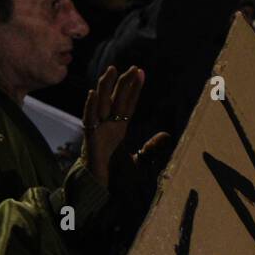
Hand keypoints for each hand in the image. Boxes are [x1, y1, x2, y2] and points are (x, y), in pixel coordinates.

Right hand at [81, 66, 144, 189]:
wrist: (99, 188)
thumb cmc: (116, 173)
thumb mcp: (139, 159)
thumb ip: (152, 148)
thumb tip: (166, 135)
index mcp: (119, 128)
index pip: (128, 103)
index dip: (134, 89)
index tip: (141, 72)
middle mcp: (108, 126)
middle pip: (116, 99)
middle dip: (123, 83)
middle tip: (133, 67)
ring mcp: (98, 130)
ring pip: (101, 104)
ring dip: (105, 87)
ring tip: (111, 70)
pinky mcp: (89, 139)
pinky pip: (88, 120)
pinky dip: (90, 107)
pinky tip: (93, 94)